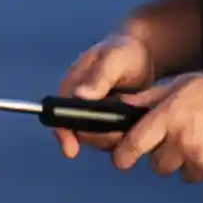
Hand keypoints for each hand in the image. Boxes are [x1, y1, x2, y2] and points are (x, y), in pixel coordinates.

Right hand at [54, 32, 156, 157]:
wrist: (143, 54)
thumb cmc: (124, 51)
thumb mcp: (113, 59)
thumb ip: (99, 77)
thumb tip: (80, 95)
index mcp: (72, 86)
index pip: (59, 114)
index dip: (63, 133)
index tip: (71, 150)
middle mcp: (79, 103)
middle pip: (80, 132)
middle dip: (100, 136)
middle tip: (123, 129)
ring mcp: (95, 115)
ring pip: (98, 139)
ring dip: (115, 136)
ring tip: (133, 120)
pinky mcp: (111, 122)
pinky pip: (113, 137)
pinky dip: (126, 134)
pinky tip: (138, 123)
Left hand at [111, 73, 202, 184]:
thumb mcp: (182, 85)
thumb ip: (149, 99)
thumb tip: (120, 107)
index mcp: (169, 116)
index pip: (133, 145)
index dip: (123, 156)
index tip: (121, 160)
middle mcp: (183, 140)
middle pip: (157, 165)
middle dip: (163, 155)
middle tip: (179, 140)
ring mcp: (202, 160)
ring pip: (181, 173)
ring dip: (187, 163)